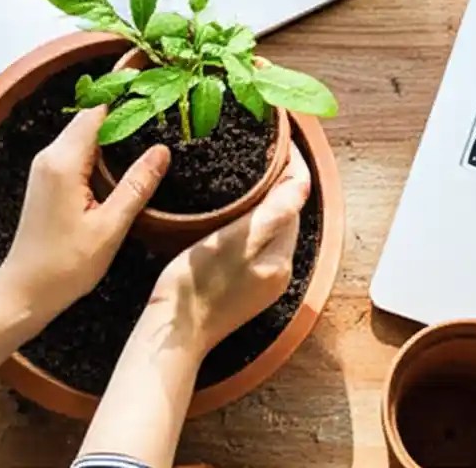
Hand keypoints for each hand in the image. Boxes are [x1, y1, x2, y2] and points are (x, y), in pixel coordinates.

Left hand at [0, 107, 169, 317]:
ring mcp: (45, 168)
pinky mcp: (47, 181)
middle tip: (161, 109)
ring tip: (150, 129)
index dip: (126, 97)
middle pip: (91, 118)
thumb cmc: (66, 265)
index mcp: (64, 162)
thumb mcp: (111, 226)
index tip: (156, 90)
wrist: (24, 292)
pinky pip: (77, 151)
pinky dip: (101, 149)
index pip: (97, 111)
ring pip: (84, 135)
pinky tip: (124, 159)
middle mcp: (49, 157)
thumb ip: (137, 185)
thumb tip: (162, 150)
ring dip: (114, 131)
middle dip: (124, 111)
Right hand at [148, 146, 311, 355]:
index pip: (297, 200)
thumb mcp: (235, 241)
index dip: (292, 168)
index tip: (280, 140)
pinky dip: (251, 221)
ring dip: (265, 201)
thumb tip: (302, 183)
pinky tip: (233, 211)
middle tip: (262, 149)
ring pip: (271, 228)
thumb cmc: (196, 286)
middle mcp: (279, 271)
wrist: (172, 336)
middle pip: (286, 214)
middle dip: (280, 181)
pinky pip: (256, 244)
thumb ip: (272, 213)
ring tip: (248, 171)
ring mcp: (262, 282)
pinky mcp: (243, 288)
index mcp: (281, 258)